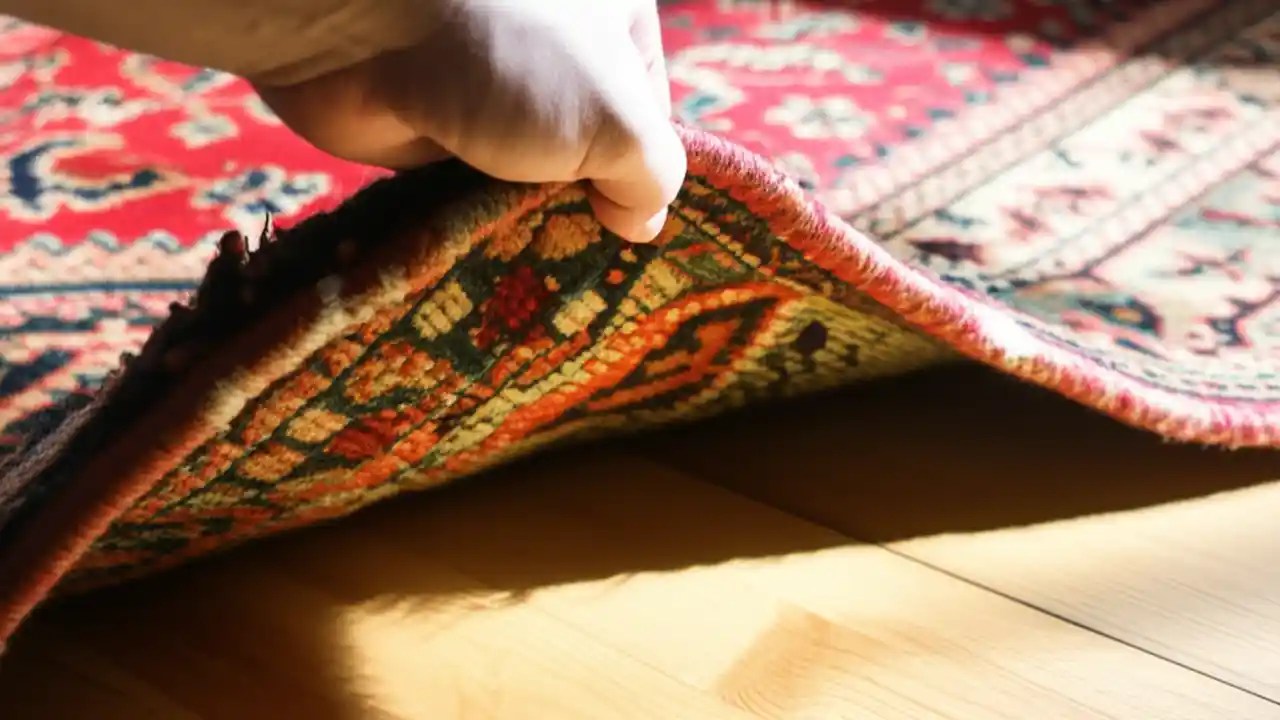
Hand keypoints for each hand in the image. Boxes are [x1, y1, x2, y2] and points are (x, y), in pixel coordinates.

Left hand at [253, 0, 685, 243]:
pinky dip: (477, 220)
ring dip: (528, 219)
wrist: (361, 32)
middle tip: (586, 261)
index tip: (629, 226)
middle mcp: (550, 45)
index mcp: (609, 17)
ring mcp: (487, 86)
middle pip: (586, 144)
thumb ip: (651, 174)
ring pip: (527, 171)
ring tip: (540, 270)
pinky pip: (470, 185)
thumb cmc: (511, 58)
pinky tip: (488, 255)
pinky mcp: (431, 122)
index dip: (643, 172)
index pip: (647, 111)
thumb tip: (640, 222)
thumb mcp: (619, 120)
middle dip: (585, 203)